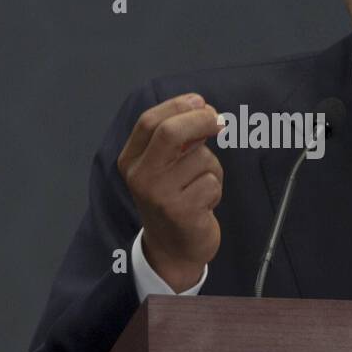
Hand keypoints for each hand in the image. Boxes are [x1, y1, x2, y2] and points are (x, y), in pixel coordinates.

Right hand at [116, 93, 224, 291]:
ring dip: (212, 168)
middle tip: (219, 122)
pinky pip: (211, 183)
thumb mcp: (164, 167)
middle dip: (201, 120)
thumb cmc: (173, 199)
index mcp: (131, 161)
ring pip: (200, 159)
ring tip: (200, 187)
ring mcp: (159, 196)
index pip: (149, 121)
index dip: (178, 106)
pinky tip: (204, 204)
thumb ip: (178, 139)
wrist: (172, 249)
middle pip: (171, 133)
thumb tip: (206, 111)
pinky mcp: (181, 212)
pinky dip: (216, 189)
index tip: (201, 102)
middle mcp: (140, 177)